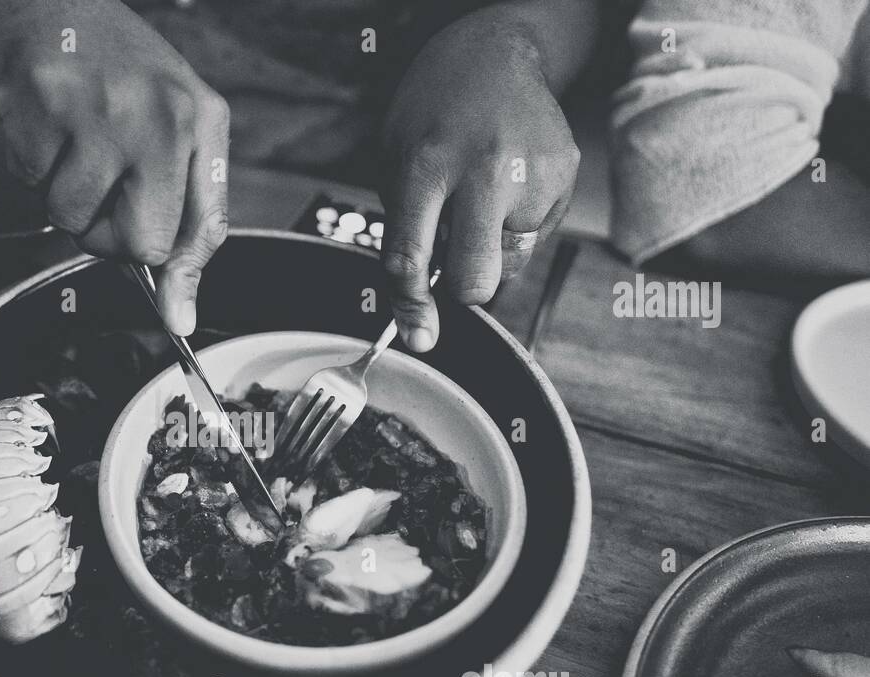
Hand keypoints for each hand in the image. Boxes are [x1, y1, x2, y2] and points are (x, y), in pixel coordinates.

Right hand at [0, 0, 229, 334]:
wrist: (52, 1)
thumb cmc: (118, 73)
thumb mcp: (175, 128)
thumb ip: (184, 216)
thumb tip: (178, 310)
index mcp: (201, 122)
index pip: (203, 224)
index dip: (182, 277)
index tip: (174, 316)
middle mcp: (159, 116)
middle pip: (138, 240)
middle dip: (110, 237)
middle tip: (103, 198)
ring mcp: (100, 112)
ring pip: (73, 219)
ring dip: (64, 198)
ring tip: (72, 147)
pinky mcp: (44, 107)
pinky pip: (31, 182)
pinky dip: (31, 166)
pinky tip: (46, 126)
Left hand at [381, 18, 579, 350]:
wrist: (495, 55)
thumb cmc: (434, 114)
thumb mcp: (395, 161)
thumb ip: (405, 228)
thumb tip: (418, 304)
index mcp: (425, 166)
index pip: (411, 259)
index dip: (411, 308)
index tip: (419, 336)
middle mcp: (483, 171)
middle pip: (475, 279)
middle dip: (461, 289)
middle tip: (454, 263)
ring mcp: (531, 175)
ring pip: (509, 265)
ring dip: (491, 253)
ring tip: (481, 204)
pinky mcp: (564, 177)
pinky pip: (535, 239)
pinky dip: (516, 229)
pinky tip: (507, 189)